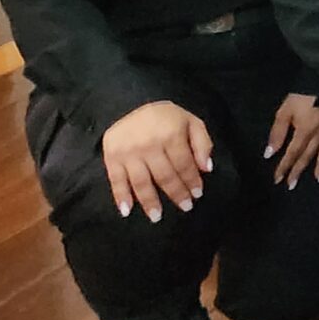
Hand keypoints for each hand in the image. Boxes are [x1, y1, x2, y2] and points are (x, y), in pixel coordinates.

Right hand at [101, 101, 212, 219]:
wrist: (130, 103)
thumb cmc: (166, 117)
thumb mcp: (191, 122)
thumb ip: (202, 143)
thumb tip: (207, 168)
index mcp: (171, 135)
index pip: (184, 165)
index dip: (192, 181)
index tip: (197, 194)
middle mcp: (149, 145)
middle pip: (165, 176)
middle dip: (176, 194)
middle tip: (185, 207)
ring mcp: (129, 153)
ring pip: (142, 182)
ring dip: (149, 202)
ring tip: (157, 217)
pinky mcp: (112, 157)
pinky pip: (116, 180)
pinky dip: (120, 197)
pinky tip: (126, 211)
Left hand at [264, 92, 318, 188]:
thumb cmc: (303, 95)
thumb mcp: (285, 111)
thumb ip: (277, 132)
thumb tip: (269, 153)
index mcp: (303, 133)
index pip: (291, 154)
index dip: (284, 167)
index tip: (278, 180)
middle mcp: (317, 136)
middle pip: (306, 156)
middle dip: (298, 170)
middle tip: (292, 185)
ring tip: (318, 178)